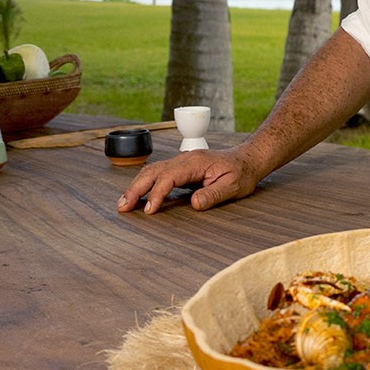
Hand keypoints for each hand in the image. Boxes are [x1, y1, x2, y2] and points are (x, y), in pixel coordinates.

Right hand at [117, 145, 262, 213]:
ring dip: (136, 186)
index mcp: (195, 162)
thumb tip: (194, 204)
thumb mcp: (233, 186)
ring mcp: (181, 162)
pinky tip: (137, 196)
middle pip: (153, 171)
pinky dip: (144, 184)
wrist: (247, 160)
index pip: (169, 177)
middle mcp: (184, 159)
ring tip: (124, 204)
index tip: (150, 210)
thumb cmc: (241, 173)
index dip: (157, 193)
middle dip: (136, 189)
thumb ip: (213, 194)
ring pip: (151, 171)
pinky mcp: (180, 168)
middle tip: (123, 207)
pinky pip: (158, 174)